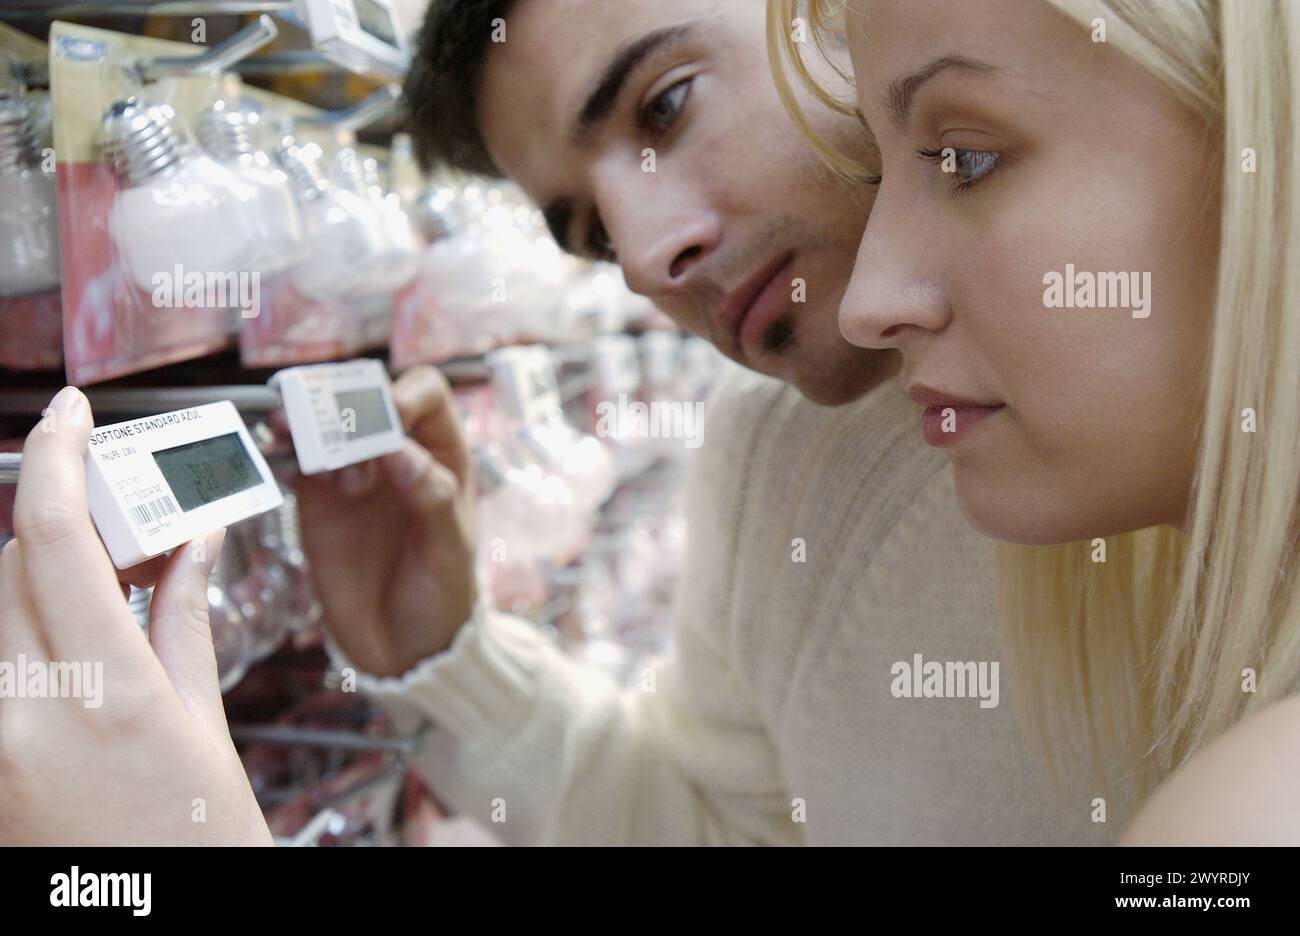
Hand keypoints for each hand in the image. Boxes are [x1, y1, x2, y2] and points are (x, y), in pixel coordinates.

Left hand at [0, 387, 270, 844]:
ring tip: (101, 593)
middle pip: (12, 564)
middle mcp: (23, 713)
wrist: (153, 927)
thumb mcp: (203, 725)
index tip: (71, 412)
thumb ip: (182, 619)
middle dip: (62, 526)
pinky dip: (20, 632)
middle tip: (125, 525)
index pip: (60, 539)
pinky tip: (68, 643)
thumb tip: (190, 541)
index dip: (60, 458)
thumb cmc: (197, 844)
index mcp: (105, 694)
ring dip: (36, 579)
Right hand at [296, 366, 477, 676]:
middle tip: (336, 436)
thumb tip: (399, 451)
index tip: (386, 424)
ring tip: (301, 441)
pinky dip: (285, 448)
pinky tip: (278, 448)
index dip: (403, 395)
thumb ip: (432, 499)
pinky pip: (298, 461)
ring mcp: (353, 475)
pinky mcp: (317, 501)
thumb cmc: (443, 596)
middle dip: (347, 406)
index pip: (424, 395)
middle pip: (367, 401)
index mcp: (442, 456)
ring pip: (327, 426)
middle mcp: (396, 455)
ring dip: (312, 424)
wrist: (405, 649)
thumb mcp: (451, 552)